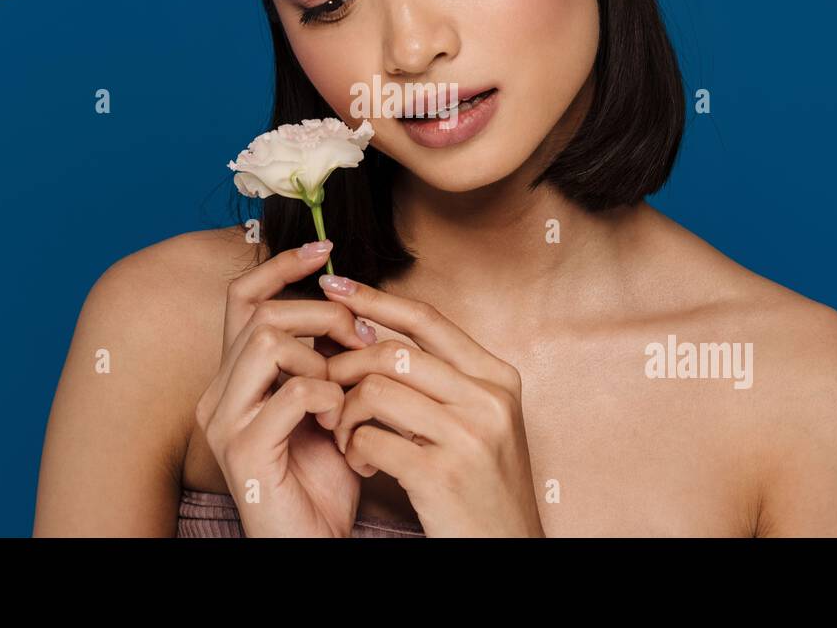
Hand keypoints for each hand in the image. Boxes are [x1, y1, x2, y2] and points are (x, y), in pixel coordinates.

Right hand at [193, 240, 370, 536]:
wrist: (313, 545)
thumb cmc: (325, 479)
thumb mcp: (329, 404)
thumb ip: (327, 358)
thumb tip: (354, 305)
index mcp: (235, 378)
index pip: (243, 298)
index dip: (281, 265)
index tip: (326, 248)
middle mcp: (217, 395)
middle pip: (260, 314)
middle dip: (321, 313)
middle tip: (360, 334)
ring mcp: (224, 423)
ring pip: (268, 342)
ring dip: (320, 354)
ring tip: (346, 385)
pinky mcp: (243, 452)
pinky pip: (291, 393)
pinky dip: (326, 395)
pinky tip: (341, 419)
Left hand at [317, 274, 545, 536]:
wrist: (509, 551)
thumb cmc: (484, 487)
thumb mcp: (480, 422)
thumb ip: (441, 380)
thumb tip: (370, 334)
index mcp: (498, 378)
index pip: (427, 319)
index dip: (375, 299)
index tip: (334, 286)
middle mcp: (488, 399)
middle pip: (391, 352)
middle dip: (345, 368)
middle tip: (328, 392)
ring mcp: (468, 437)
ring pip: (374, 391)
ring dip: (345, 415)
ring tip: (347, 437)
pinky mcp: (442, 476)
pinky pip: (370, 439)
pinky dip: (353, 450)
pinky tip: (361, 465)